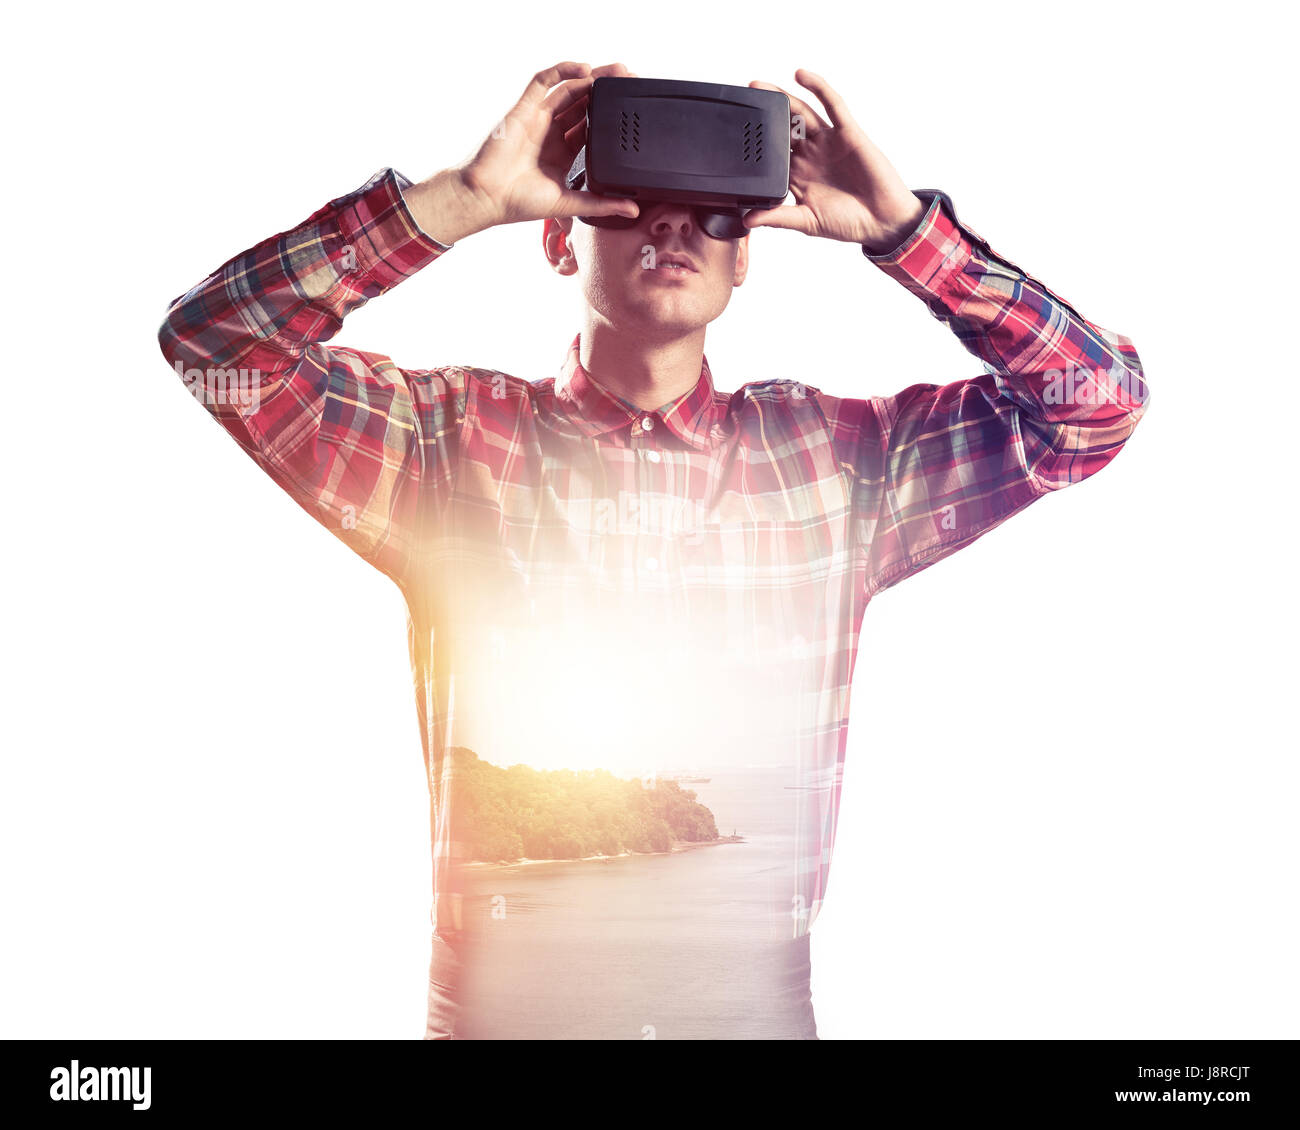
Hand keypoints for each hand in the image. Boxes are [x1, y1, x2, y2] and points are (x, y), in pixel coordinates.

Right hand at [450, 60, 641, 230]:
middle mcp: (552, 134)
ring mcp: (538, 119)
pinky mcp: (524, 108)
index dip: (611, 116)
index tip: (633, 108)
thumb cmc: (519, 202)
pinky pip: (544, 81)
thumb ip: (601, 203)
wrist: (487, 197)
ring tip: (615, 70)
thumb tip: (633, 209)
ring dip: (592, 77)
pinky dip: (562, 71)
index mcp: (563, 155)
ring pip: (569, 89)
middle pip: (584, 104)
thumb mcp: (570, 203)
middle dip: (606, 91)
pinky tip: (584, 69)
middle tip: (630, 79)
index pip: (592, 128)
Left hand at [743, 69, 925, 253]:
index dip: (755, 143)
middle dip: (764, 114)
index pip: (772, 154)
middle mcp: (812, 155)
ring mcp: (828, 142)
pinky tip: (801, 75)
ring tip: (761, 87)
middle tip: (745, 99)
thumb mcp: (807, 222)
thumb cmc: (848, 223)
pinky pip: (832, 104)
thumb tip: (747, 221)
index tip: (734, 134)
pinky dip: (818, 87)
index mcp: (799, 175)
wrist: (882, 221)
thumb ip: (778, 218)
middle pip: (783, 128)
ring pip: (801, 113)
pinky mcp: (847, 132)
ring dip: (782, 97)